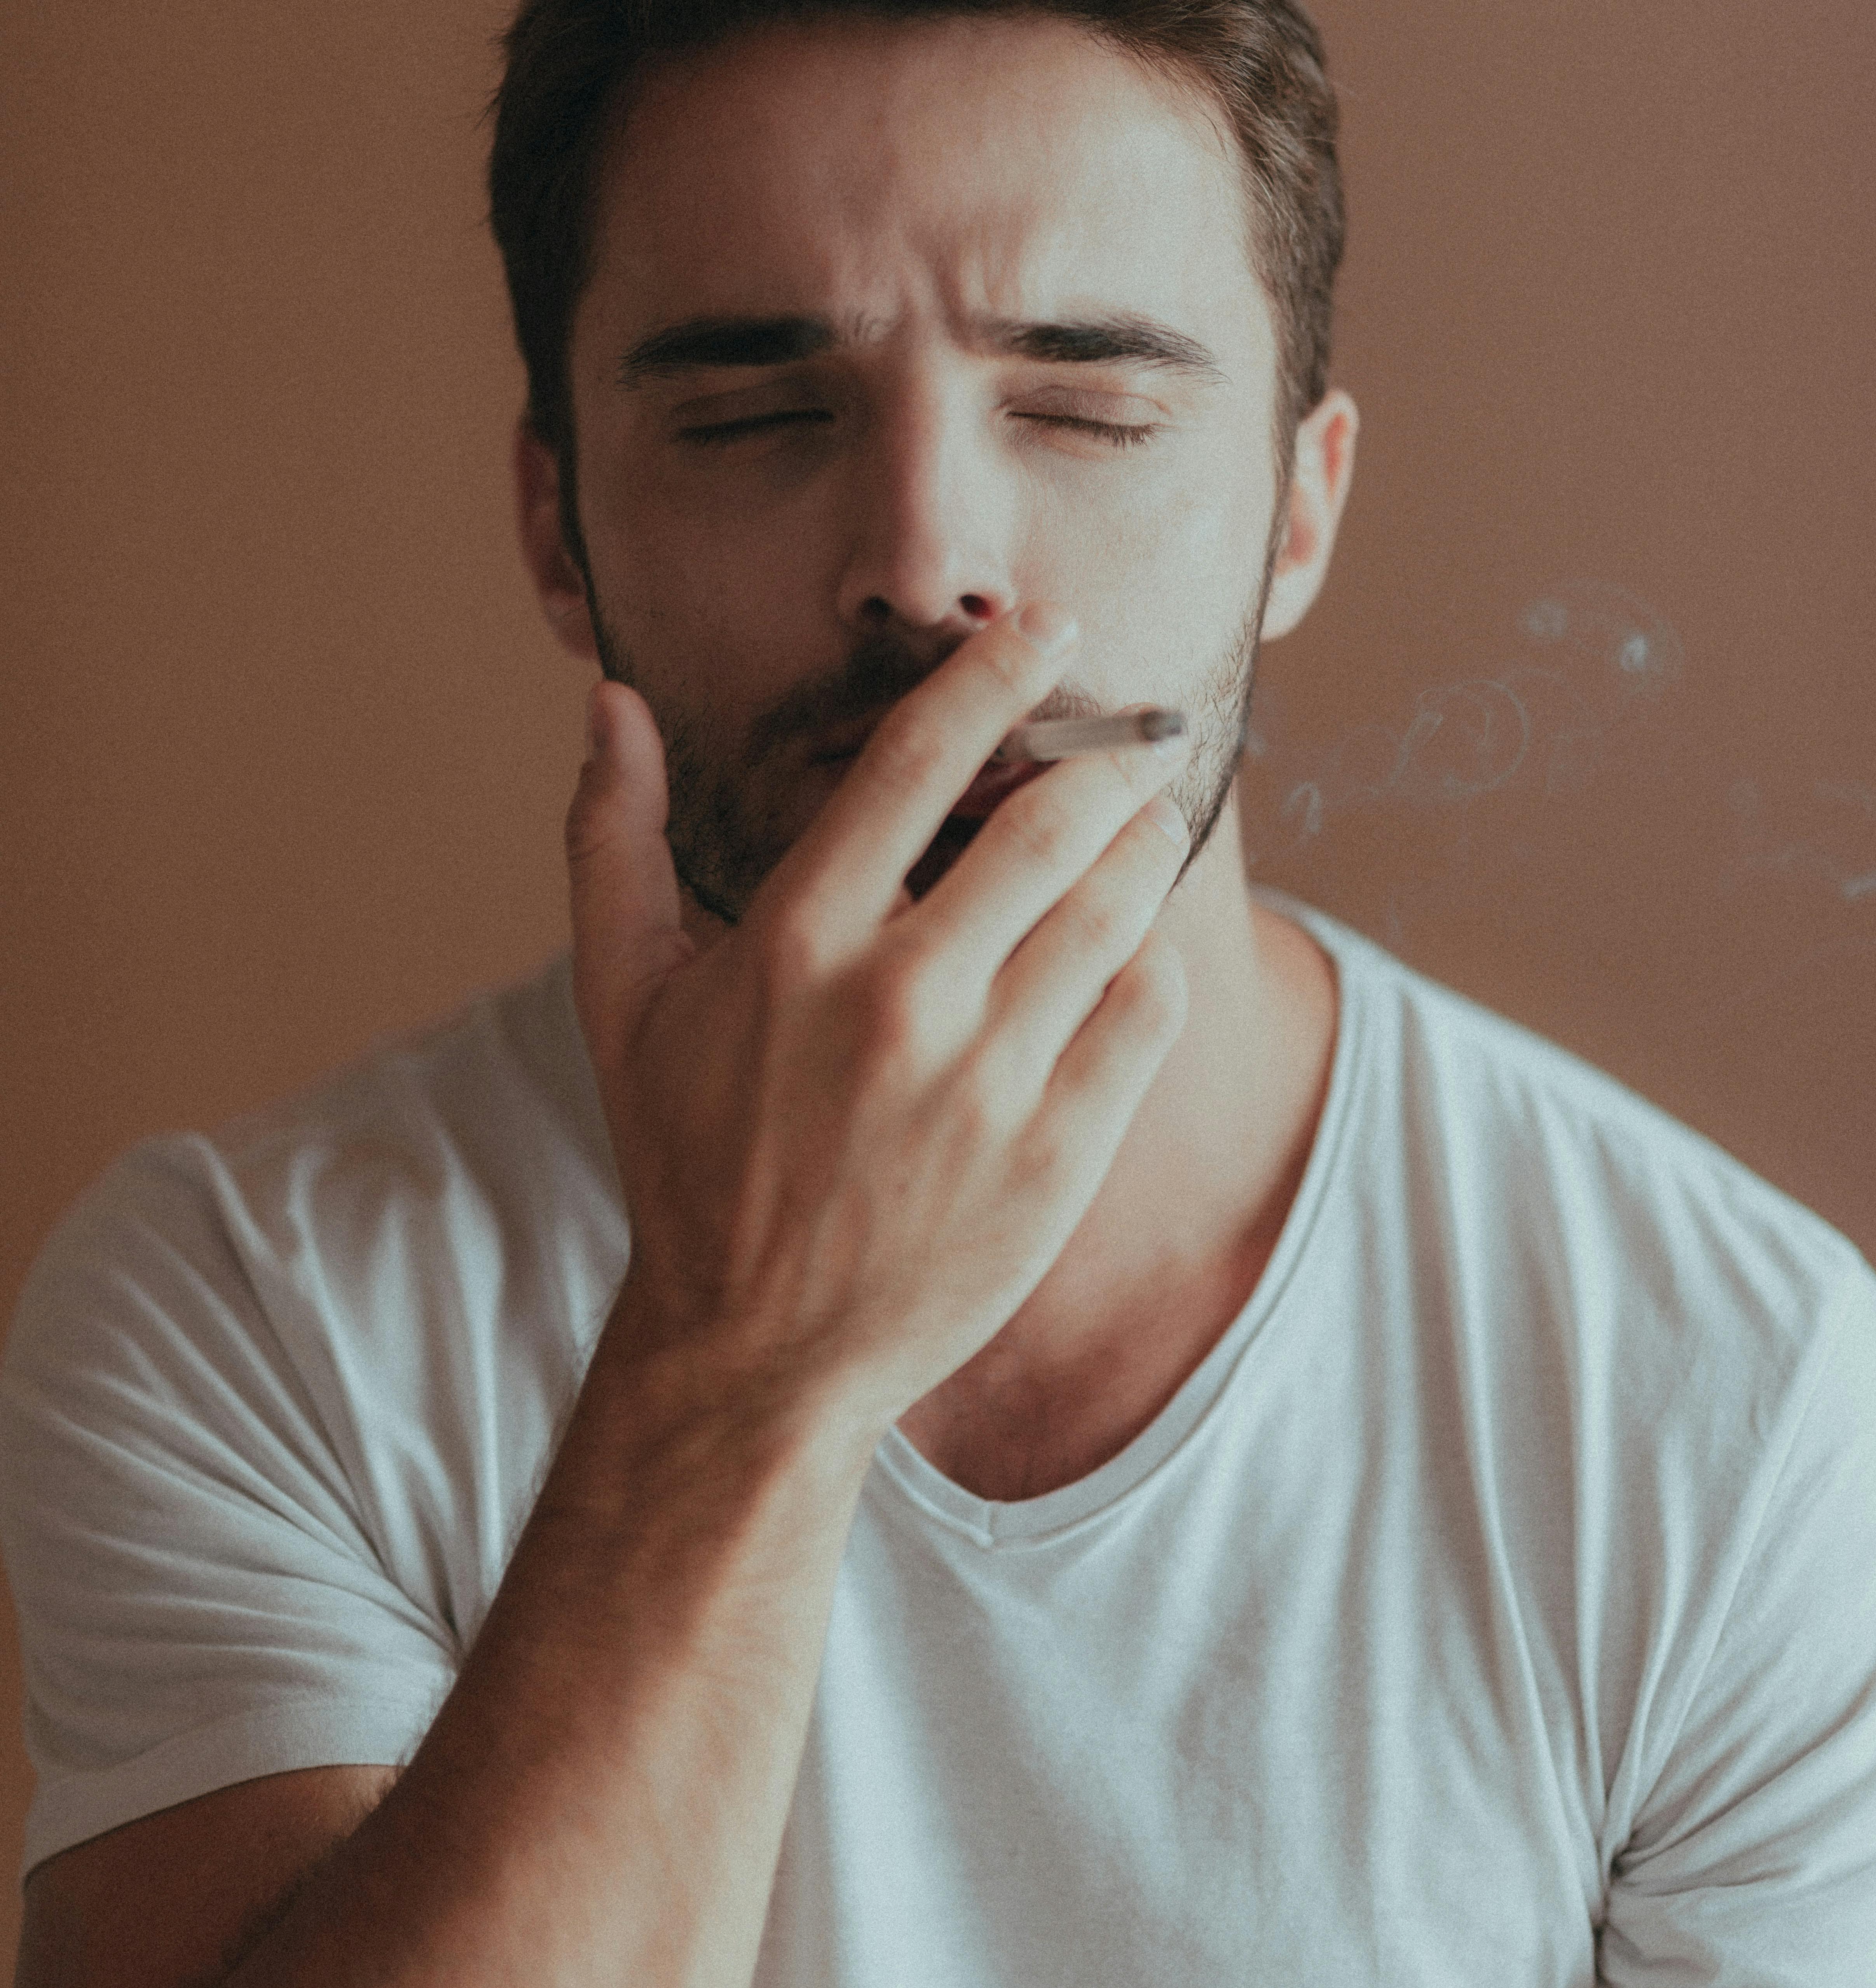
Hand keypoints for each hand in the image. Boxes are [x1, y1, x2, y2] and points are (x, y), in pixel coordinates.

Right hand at [565, 608, 1191, 1445]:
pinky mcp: (1057, 1152)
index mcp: (797, 941)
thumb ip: (611, 837)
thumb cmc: (691, 1159)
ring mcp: (988, 1079)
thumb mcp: (622, 998)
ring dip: (1141, 847)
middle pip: (1052, 822)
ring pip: (1118, 905)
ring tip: (1137, 833)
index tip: (1045, 635)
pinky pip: (1149, 1010)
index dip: (996, 675)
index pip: (920, 759)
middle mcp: (899, 997)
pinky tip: (1127, 956)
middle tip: (1126, 748)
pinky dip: (1153, 962)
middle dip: (1105, 763)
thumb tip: (612, 702)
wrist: (755, 1352)